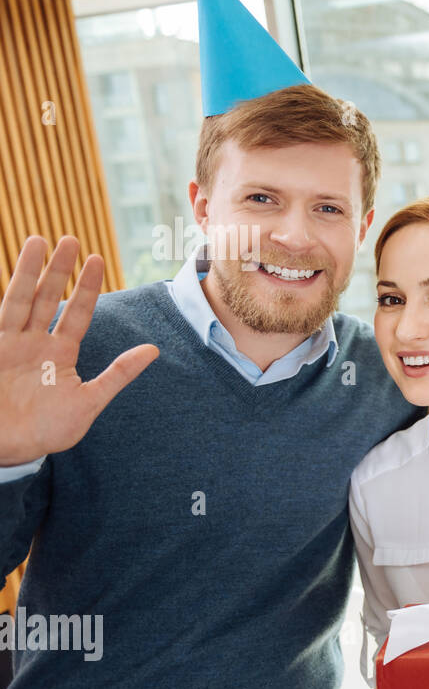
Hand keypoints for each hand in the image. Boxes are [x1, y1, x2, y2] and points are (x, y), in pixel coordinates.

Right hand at [0, 235, 157, 464]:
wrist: (8, 450)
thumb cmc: (46, 431)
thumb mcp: (89, 402)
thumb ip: (118, 374)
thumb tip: (154, 350)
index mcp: (59, 353)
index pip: (77, 312)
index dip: (86, 287)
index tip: (96, 259)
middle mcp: (33, 343)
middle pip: (47, 297)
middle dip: (58, 269)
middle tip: (70, 238)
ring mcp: (8, 344)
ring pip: (19, 299)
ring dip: (28, 271)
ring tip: (37, 241)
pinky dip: (4, 295)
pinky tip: (11, 274)